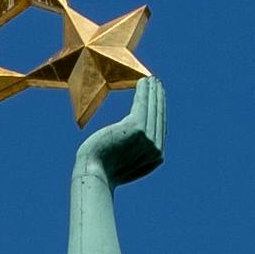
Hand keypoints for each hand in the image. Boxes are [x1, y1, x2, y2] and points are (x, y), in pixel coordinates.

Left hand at [81, 70, 165, 186]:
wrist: (94, 174)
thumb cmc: (103, 170)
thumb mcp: (124, 162)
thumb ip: (135, 151)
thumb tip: (136, 139)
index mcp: (155, 158)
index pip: (160, 129)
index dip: (160, 112)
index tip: (158, 99)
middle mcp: (156, 149)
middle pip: (159, 117)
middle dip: (159, 99)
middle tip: (157, 84)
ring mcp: (148, 138)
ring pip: (152, 108)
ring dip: (153, 91)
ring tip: (151, 79)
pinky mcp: (137, 128)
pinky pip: (142, 104)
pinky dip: (144, 91)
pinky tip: (142, 81)